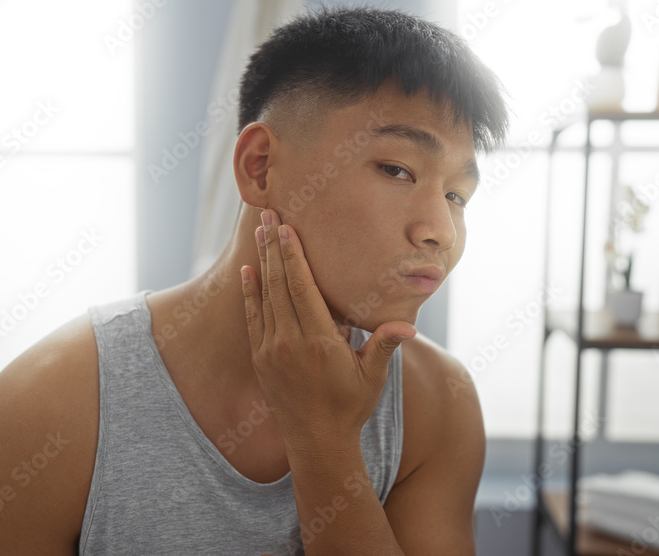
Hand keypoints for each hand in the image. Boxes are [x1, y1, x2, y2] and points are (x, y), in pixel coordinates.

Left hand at [240, 208, 415, 451]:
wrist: (316, 442)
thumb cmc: (350, 407)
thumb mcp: (372, 377)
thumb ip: (384, 346)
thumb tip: (409, 326)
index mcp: (318, 342)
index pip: (302, 288)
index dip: (293, 256)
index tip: (288, 229)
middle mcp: (290, 342)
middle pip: (279, 284)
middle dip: (274, 247)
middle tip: (270, 216)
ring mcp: (271, 350)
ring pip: (264, 297)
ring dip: (262, 262)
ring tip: (260, 233)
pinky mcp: (260, 359)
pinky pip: (253, 318)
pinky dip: (250, 293)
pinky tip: (249, 271)